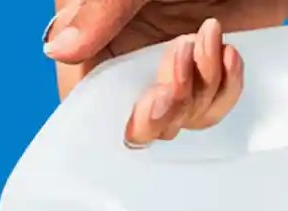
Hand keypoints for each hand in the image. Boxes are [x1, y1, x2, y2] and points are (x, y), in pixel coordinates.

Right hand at [44, 0, 287, 146]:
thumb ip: (100, 11)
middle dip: (162, 110)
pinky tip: (229, 50)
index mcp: (93, 28)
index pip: (83, 92)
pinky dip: (224, 89)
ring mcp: (167, 63)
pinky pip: (209, 108)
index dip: (110, 112)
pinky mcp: (206, 69)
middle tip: (179, 70)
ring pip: (175, 120)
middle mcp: (126, 52)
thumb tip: (58, 50)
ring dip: (199, 89)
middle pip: (131, 121)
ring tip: (210, 34)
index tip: (146, 101)